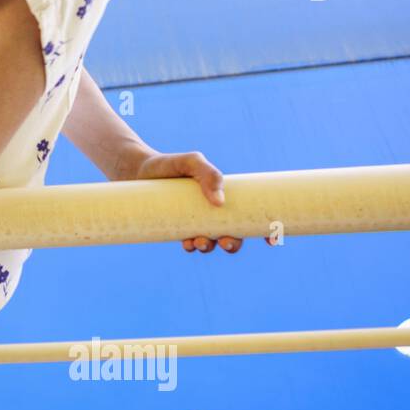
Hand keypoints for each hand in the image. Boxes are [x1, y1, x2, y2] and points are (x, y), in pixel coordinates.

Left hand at [126, 150, 274, 253]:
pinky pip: (189, 244)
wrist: (136, 170)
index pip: (249, 216)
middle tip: (225, 242)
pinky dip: (192, 247)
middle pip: (232, 235)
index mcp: (223, 197)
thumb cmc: (169, 165)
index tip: (272, 239)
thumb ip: (207, 174)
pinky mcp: (175, 228)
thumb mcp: (191, 162)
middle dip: (233, 244)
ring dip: (210, 247)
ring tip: (199, 241)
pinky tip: (187, 243)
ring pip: (210, 243)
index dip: (265, 230)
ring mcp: (193, 221)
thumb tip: (220, 203)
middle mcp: (210, 212)